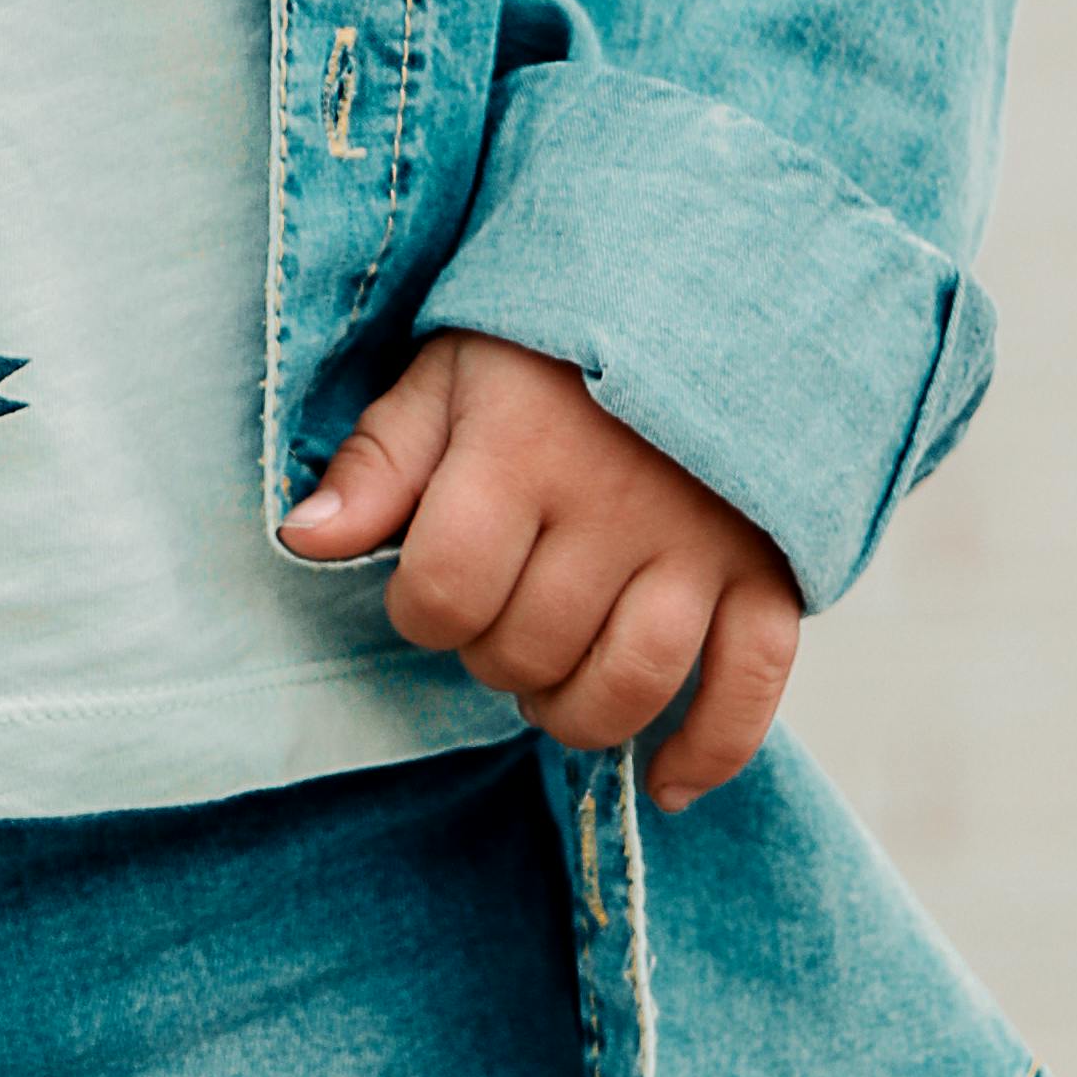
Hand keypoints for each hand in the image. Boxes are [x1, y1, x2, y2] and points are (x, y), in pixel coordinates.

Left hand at [278, 331, 798, 808]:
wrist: (706, 292)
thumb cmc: (553, 344)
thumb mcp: (450, 374)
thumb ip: (379, 462)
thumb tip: (305, 541)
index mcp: (522, 449)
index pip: (444, 591)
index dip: (420, 612)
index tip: (435, 585)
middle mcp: (616, 504)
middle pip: (528, 648)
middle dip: (492, 653)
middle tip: (499, 613)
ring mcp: (702, 543)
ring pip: (631, 683)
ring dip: (577, 713)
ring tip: (554, 685)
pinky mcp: (771, 569)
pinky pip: (751, 686)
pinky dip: (711, 750)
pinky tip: (664, 784)